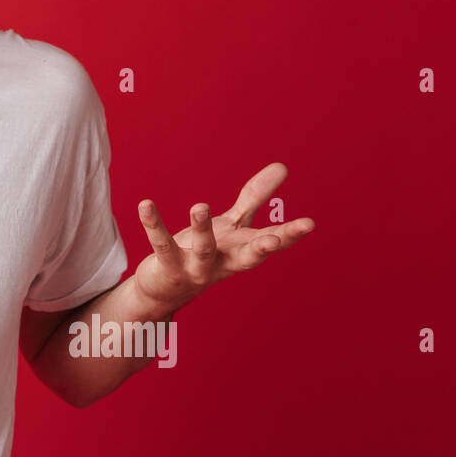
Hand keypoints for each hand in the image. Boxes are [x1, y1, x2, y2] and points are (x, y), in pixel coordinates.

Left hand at [132, 162, 314, 312]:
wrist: (167, 290)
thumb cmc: (207, 253)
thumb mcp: (233, 225)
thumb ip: (255, 197)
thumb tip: (282, 166)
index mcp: (242, 250)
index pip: (271, 242)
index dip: (290, 235)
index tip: (309, 224)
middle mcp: (224, 263)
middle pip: (247, 258)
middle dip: (261, 249)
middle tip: (273, 240)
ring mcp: (197, 269)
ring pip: (203, 250)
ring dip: (202, 228)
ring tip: (199, 206)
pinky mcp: (168, 267)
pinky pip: (161, 244)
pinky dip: (153, 225)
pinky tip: (146, 205)